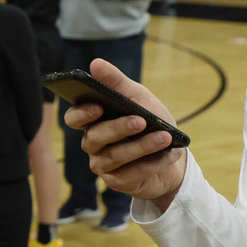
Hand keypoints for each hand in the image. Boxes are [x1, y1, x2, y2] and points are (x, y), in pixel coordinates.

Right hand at [62, 59, 187, 210]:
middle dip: (118, 129)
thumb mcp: (139, 98)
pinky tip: (171, 153)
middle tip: (140, 121)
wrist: (172, 153)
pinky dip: (154, 163)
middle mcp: (93, 144)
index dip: (81, 114)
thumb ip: (117, 82)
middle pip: (94, 138)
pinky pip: (132, 174)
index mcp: (93, 122)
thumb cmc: (151, 123)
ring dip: (142, 147)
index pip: (74, 118)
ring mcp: (103, 165)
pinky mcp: (118, 182)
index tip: (98, 106)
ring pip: (114, 157)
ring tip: (165, 137)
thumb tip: (96, 64)